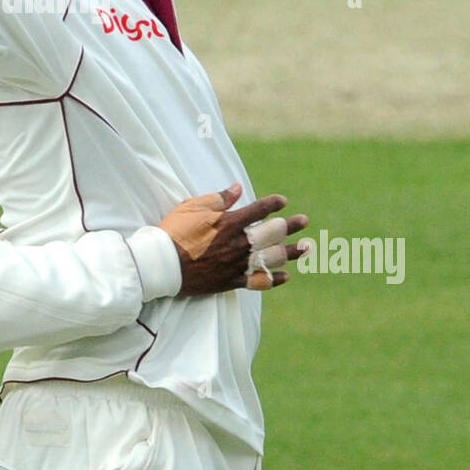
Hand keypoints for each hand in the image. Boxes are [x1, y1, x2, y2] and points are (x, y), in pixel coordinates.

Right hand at [161, 184, 309, 295]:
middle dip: (291, 226)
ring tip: (307, 248)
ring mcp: (237, 264)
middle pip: (273, 234)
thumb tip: (238, 187)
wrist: (163, 265)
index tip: (283, 201)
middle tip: (304, 221)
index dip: (273, 204)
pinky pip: (259, 282)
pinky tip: (287, 276)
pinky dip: (274, 279)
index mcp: (230, 223)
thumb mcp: (193, 207)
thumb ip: (218, 199)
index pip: (259, 210)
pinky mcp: (231, 281)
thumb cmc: (175, 232)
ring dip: (292, 252)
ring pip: (272, 258)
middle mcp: (238, 243)